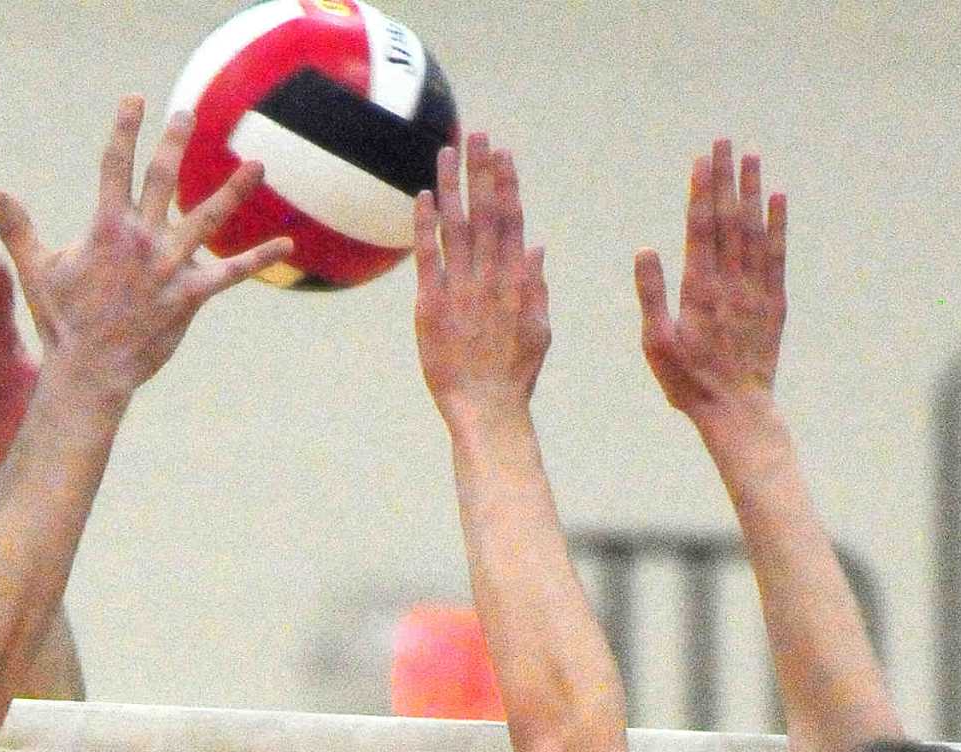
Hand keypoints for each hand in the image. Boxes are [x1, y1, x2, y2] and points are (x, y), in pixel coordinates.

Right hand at [0, 97, 292, 403]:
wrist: (89, 372)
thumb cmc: (61, 324)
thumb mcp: (35, 271)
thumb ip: (19, 228)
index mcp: (106, 228)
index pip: (115, 166)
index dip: (125, 130)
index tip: (135, 101)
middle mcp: (142, 240)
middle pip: (163, 178)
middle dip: (174, 142)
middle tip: (187, 113)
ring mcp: (169, 267)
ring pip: (206, 219)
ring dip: (233, 191)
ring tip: (256, 165)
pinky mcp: (189, 297)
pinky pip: (231, 275)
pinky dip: (259, 258)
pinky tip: (287, 244)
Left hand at [414, 135, 549, 423]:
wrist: (487, 409)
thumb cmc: (514, 376)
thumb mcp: (539, 330)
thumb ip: (536, 286)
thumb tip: (538, 246)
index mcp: (516, 280)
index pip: (511, 220)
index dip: (506, 184)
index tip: (502, 154)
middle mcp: (489, 277)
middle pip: (485, 212)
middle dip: (481, 171)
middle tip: (476, 134)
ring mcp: (460, 289)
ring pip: (456, 226)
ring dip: (452, 186)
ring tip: (448, 152)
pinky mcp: (432, 306)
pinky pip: (427, 258)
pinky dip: (425, 227)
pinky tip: (422, 197)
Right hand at [635, 139, 785, 420]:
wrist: (736, 409)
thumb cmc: (689, 381)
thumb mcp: (657, 344)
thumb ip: (651, 296)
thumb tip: (645, 250)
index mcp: (699, 290)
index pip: (700, 229)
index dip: (702, 192)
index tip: (702, 159)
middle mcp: (730, 283)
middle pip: (728, 220)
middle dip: (725, 178)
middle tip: (725, 141)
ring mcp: (755, 290)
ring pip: (754, 230)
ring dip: (752, 191)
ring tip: (751, 157)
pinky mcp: (773, 303)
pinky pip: (776, 256)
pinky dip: (778, 225)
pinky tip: (777, 199)